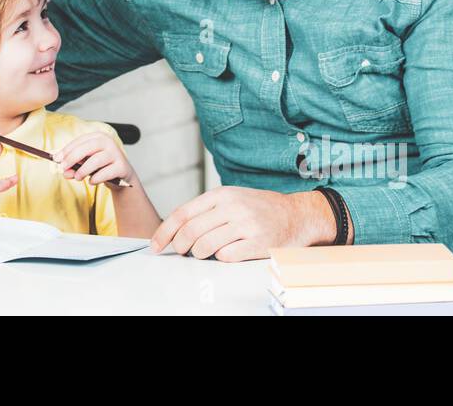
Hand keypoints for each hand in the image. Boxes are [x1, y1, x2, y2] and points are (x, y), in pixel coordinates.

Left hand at [53, 131, 136, 187]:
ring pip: (96, 160)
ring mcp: (116, 154)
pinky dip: (96, 178)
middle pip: (88, 147)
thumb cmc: (101, 166)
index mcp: (98, 137)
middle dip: (72, 157)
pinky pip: (106, 172)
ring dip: (83, 170)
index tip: (56, 158)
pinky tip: (92, 181)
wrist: (121, 175)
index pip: (80, 141)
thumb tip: (64, 172)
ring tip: (78, 177)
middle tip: (63, 168)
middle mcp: (108, 142)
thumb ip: (74, 166)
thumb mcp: (85, 164)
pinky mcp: (122, 167)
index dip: (67, 149)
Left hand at [149, 187, 325, 260]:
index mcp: (221, 195)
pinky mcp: (258, 243)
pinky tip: (225, 253)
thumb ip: (207, 210)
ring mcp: (246, 225)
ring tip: (202, 253)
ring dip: (198, 254)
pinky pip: (227, 256)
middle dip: (178, 246)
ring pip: (205, 246)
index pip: (183, 213)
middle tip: (178, 252)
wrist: (297, 214)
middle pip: (191, 231)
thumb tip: (175, 229)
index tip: (155, 245)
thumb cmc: (260, 208)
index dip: (165, 232)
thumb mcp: (232, 198)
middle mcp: (232, 207)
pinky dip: (220, 258)